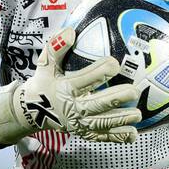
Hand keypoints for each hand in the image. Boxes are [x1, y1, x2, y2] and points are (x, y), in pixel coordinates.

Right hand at [0, 26, 140, 144]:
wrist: (31, 112)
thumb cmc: (44, 83)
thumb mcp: (45, 64)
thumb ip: (56, 46)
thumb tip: (71, 31)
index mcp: (65, 88)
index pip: (85, 79)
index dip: (100, 71)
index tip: (115, 64)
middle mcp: (73, 108)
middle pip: (97, 104)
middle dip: (116, 98)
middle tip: (134, 92)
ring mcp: (79, 123)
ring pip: (102, 122)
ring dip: (121, 119)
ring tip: (137, 114)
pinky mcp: (84, 133)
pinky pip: (102, 136)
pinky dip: (117, 137)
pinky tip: (133, 134)